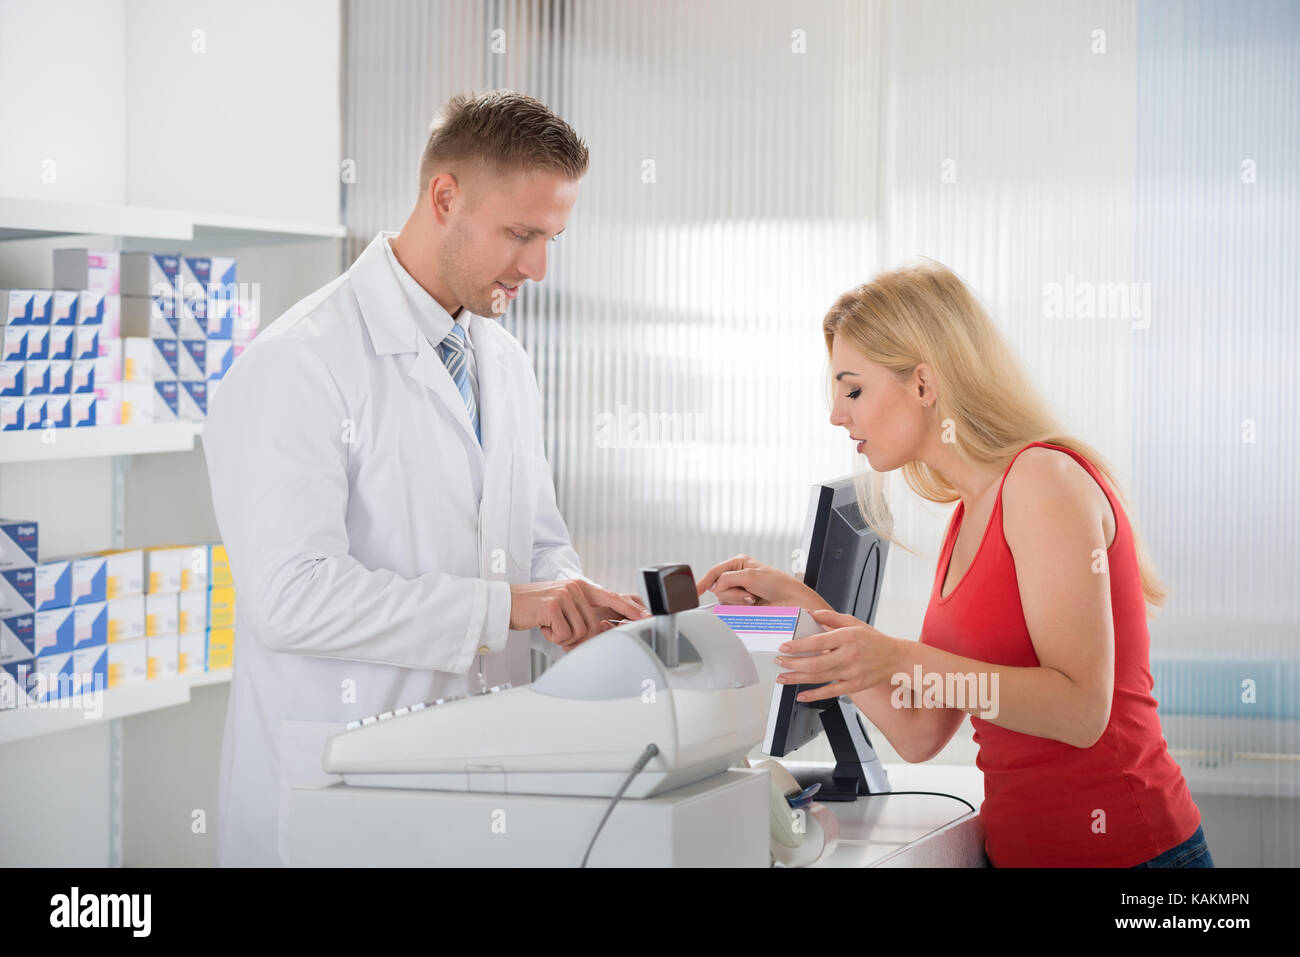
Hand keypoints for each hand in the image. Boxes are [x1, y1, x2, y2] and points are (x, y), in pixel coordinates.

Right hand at [509, 580, 648, 650]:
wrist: (507, 603)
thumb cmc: (535, 609)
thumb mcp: (563, 606)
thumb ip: (584, 615)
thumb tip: (604, 631)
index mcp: (582, 587)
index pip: (613, 597)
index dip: (632, 609)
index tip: (648, 617)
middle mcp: (576, 587)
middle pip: (595, 626)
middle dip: (579, 638)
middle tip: (561, 634)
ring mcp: (565, 595)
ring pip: (581, 633)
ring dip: (564, 637)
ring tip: (550, 626)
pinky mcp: (553, 605)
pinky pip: (564, 635)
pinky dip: (552, 637)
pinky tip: (543, 625)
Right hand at [695, 554, 831, 610]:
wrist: (792, 602)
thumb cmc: (778, 584)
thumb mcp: (750, 575)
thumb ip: (727, 578)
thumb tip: (716, 586)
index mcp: (739, 564)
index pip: (715, 571)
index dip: (704, 581)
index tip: (695, 590)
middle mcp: (738, 577)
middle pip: (718, 587)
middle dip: (731, 592)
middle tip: (747, 592)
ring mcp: (741, 592)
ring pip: (724, 600)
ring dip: (738, 600)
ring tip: (753, 599)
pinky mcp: (744, 606)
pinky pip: (732, 609)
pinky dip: (740, 608)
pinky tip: (752, 605)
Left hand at [773, 608, 903, 701]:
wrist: (895, 659)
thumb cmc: (873, 640)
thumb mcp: (853, 622)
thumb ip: (830, 617)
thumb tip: (808, 614)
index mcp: (847, 637)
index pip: (818, 641)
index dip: (798, 645)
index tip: (783, 646)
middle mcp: (849, 655)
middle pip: (815, 662)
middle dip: (793, 663)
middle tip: (778, 661)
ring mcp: (851, 673)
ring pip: (819, 678)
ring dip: (798, 678)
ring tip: (782, 677)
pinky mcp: (854, 686)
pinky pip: (831, 692)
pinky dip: (814, 695)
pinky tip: (801, 695)